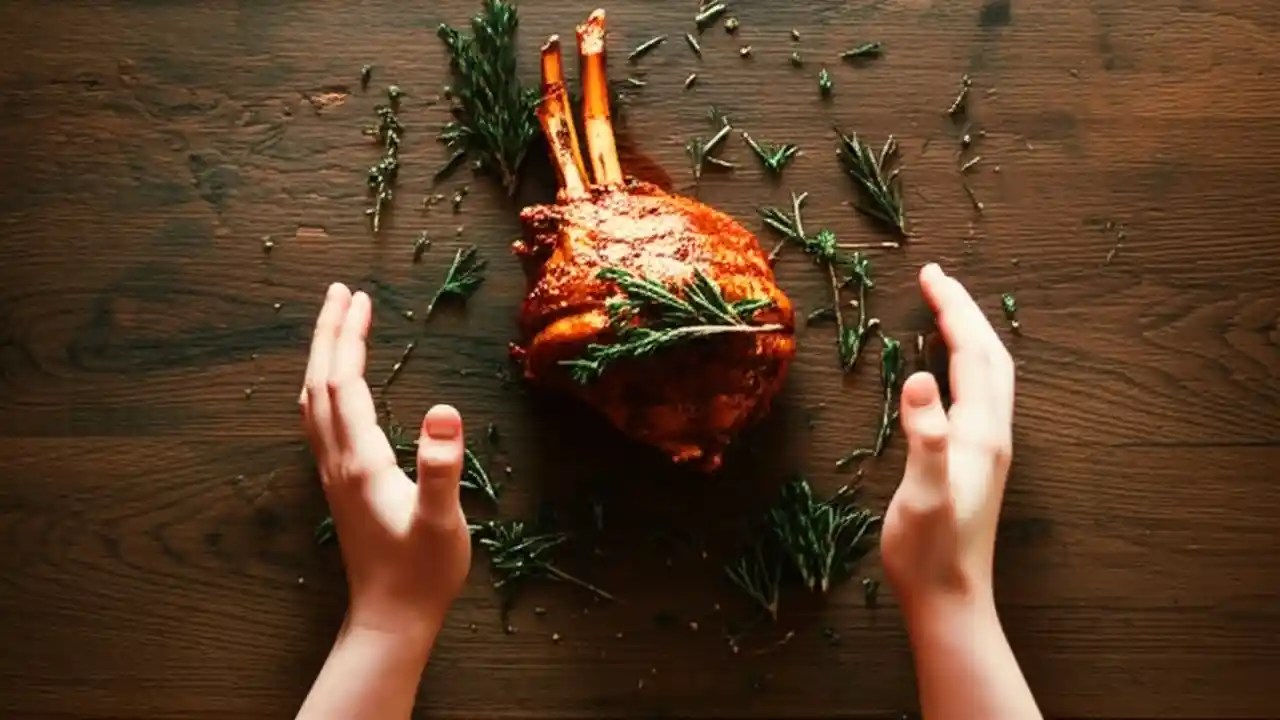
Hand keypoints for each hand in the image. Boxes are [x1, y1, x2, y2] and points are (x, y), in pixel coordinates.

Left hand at [300, 283, 470, 635]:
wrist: (391, 618)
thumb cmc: (423, 572)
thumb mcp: (442, 520)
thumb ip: (441, 466)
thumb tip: (443, 410)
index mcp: (361, 459)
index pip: (344, 381)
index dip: (348, 336)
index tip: (359, 297)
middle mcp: (337, 460)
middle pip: (319, 383)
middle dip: (329, 334)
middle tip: (342, 293)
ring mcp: (334, 474)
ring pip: (313, 401)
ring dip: (322, 357)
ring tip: (338, 326)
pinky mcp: (341, 485)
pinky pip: (320, 421)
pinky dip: (324, 387)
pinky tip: (337, 386)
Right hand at [880, 264, 1014, 613]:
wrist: (950, 598)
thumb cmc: (930, 551)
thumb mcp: (923, 494)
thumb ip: (924, 437)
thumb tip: (917, 378)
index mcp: (979, 433)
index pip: (971, 354)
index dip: (952, 310)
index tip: (929, 274)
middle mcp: (991, 434)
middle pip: (989, 356)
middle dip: (965, 312)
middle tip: (935, 280)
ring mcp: (987, 448)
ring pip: (988, 375)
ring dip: (969, 335)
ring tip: (942, 310)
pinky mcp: (976, 462)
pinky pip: (977, 395)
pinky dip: (964, 365)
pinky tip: (944, 370)